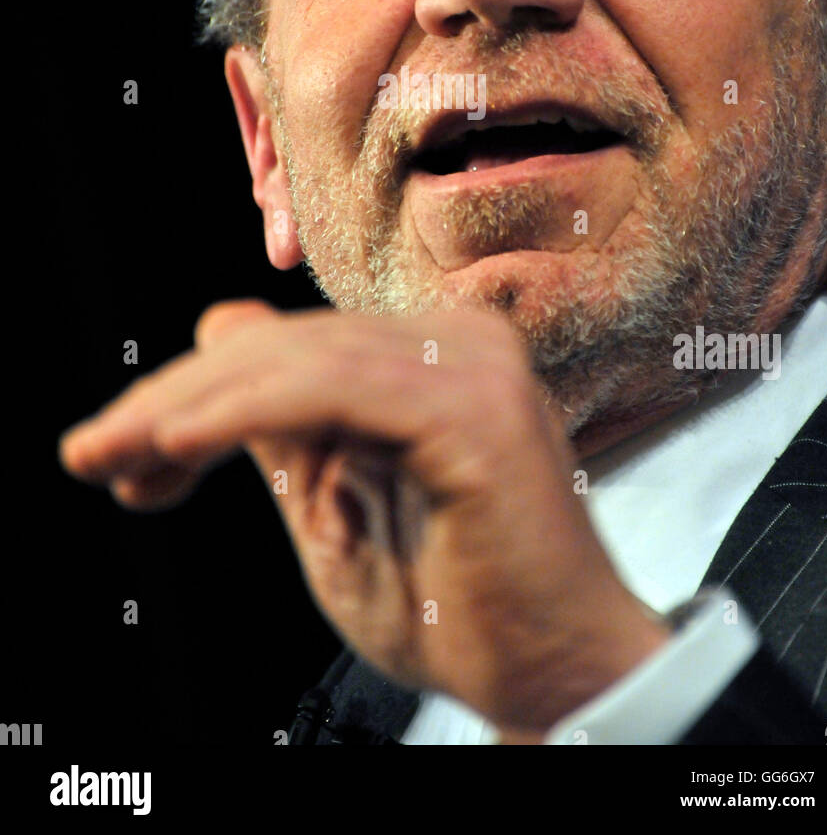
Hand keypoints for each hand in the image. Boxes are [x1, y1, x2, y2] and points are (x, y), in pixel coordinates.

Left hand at [58, 300, 669, 736]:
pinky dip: (243, 411)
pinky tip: (179, 445)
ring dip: (190, 408)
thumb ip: (279, 423)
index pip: (287, 346)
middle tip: (94, 454)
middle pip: (282, 346)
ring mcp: (472, 363)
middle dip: (174, 401)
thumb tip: (220, 325)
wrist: (554, 681)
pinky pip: (332, 387)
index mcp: (430, 360)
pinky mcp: (473, 405)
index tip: (117, 457)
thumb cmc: (452, 609)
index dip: (192, 393)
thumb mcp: (332, 507)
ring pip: (297, 358)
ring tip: (120, 455)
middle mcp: (455, 342)